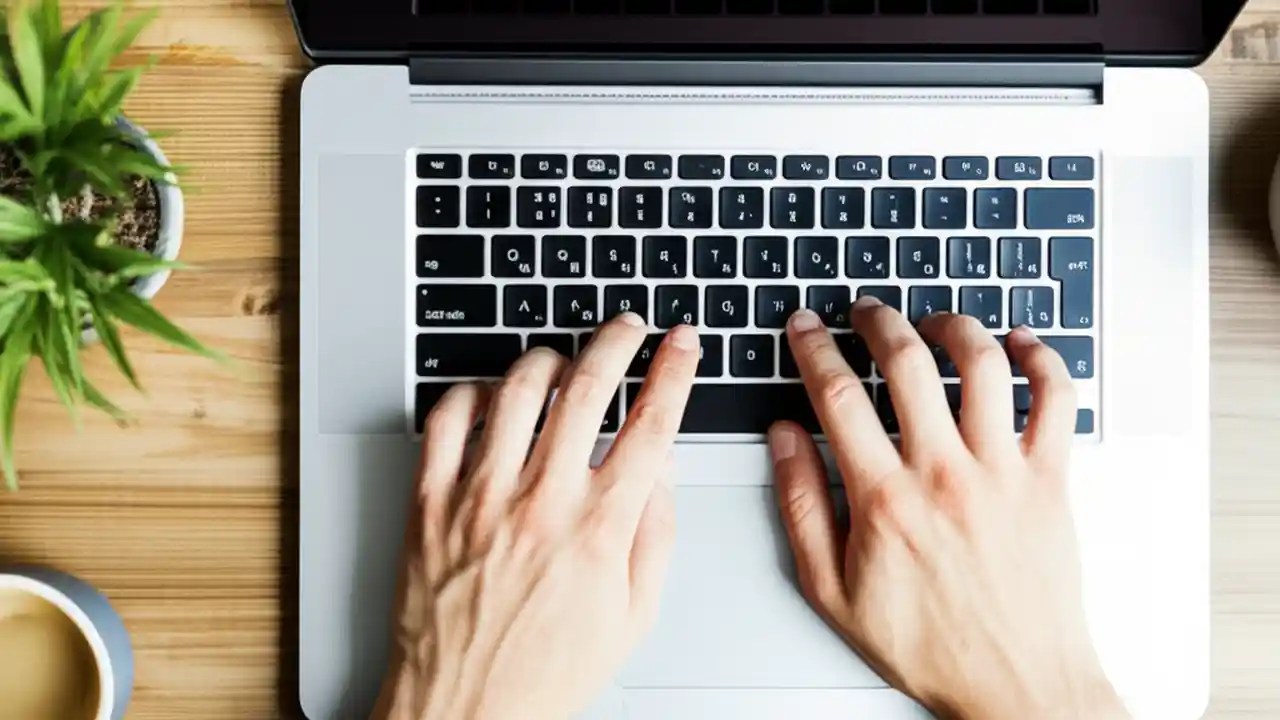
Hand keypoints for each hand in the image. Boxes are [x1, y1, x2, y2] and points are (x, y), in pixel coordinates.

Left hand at [374, 314, 699, 719]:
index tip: (682, 345)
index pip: (651, 425)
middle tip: (627, 326)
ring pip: (517, 391)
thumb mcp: (633, 618)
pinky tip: (489, 396)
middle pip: (587, 387)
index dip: (675, 371)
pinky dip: (470, 393)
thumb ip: (655, 537)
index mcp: (600, 529)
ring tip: (562, 359)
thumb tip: (661, 473)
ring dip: (548, 358)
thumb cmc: (544, 672)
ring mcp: (481, 497)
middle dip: (616, 340)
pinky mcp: (430, 503)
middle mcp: (542, 502)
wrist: (462, 710)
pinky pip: (446, 421)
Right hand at [770, 299, 1127, 719]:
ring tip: (933, 321)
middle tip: (864, 309)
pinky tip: (1020, 343)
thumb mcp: (832, 590)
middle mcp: (945, 474)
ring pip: (982, 366)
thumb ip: (801, 508)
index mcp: (884, 500)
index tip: (806, 327)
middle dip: (877, 321)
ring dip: (953, 327)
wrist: (1015, 685)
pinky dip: (1042, 359)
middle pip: (907, 363)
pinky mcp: (1050, 480)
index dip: (814, 349)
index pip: (838, 397)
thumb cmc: (928, 644)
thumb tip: (783, 440)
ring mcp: (1003, 473)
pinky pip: (1055, 400)